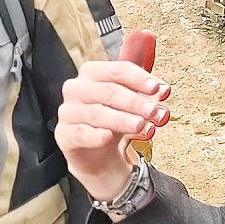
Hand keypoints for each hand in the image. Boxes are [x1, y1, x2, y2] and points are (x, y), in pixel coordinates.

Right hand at [56, 60, 169, 201]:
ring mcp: (68, 112)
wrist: (100, 154)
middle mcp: (76, 88)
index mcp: (92, 72)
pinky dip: (96, 135)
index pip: (117, 70)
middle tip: (155, 112)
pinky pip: (80, 134)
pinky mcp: (64, 135)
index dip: (139, 79)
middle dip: (135, 102)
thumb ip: (145, 84)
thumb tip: (160, 78)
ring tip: (142, 126)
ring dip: (123, 120)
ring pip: (97, 113)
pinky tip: (109, 137)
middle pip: (109, 91)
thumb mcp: (133, 99)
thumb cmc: (116, 118)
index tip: (158, 89)